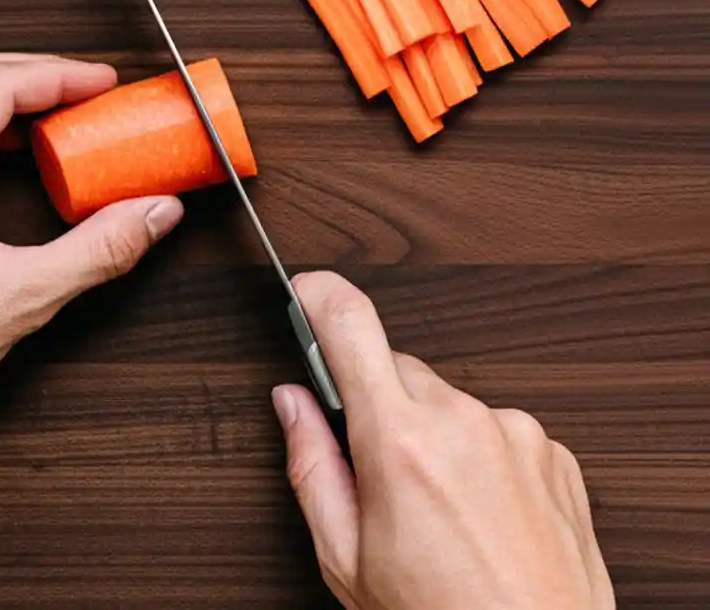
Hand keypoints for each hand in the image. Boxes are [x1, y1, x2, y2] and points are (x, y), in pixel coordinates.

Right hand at [273, 272, 613, 609]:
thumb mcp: (346, 557)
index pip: (351, 326)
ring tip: (435, 510)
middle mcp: (465, 423)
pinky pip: (495, 429)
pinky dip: (476, 456)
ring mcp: (518, 434)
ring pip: (447, 402)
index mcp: (401, 444)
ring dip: (429, 434)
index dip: (319, 296)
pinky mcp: (554, 452)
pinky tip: (473, 512)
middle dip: (375, 404)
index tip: (305, 290)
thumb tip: (292, 405)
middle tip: (374, 473)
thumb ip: (310, 466)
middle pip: (397, 368)